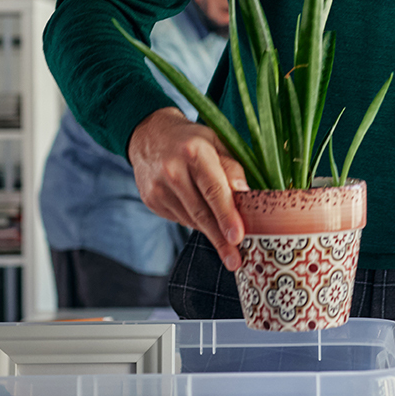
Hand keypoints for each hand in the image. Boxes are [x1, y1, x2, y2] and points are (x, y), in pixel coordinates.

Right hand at [128, 107, 247, 269]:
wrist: (149, 135)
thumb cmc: (191, 140)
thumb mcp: (216, 142)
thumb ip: (232, 167)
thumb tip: (246, 193)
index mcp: (194, 152)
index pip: (214, 189)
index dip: (227, 216)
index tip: (237, 237)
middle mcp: (172, 171)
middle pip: (201, 213)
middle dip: (220, 239)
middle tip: (235, 261)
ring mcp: (158, 188)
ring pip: (191, 220)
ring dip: (210, 229)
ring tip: (225, 238)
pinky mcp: (151, 200)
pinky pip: (180, 219)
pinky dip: (194, 221)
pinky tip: (199, 210)